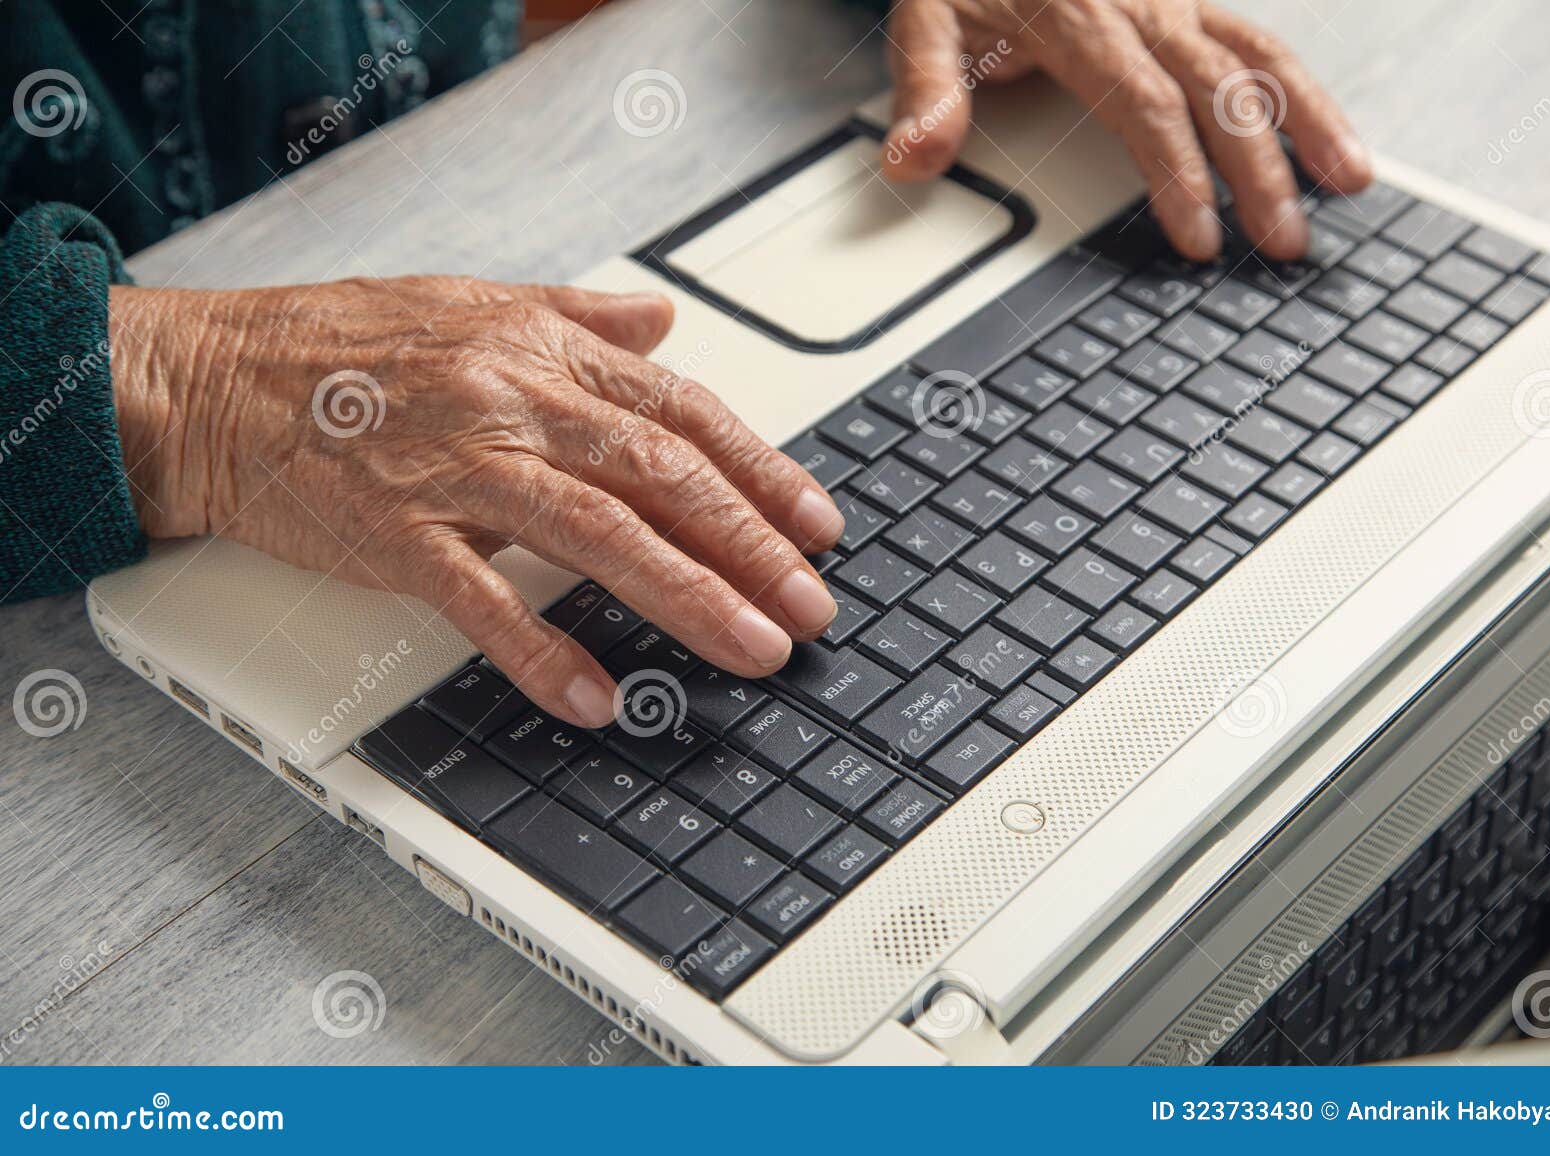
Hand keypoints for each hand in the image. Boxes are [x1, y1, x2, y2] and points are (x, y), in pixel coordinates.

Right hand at [106, 277, 842, 727]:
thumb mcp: (474, 301)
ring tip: (752, 648)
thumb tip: (661, 323)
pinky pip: (482, 599)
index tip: (818, 525)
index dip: (763, 472)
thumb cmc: (339, 348)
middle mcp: (513, 403)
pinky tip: (595, 695)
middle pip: (662, 478)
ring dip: (688, 597)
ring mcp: (456, 470)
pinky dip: (541, 650)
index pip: (683, 413)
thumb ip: (578, 318)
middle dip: (752, 547)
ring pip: (599, 534)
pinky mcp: (394, 533)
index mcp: (541, 350)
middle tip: (811, 606)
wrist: (209, 381)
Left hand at [881, 0, 1373, 260]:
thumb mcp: (924, 18)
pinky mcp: (1193, 2)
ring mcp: (1177, 2)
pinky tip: (1333, 136)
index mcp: (1082, 21)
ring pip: (1260, 59)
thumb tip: (914, 159)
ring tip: (1352, 182)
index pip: (1144, 105)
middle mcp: (1145, 8)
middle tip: (1283, 241)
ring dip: (1310, 123)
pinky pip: (1259, 43)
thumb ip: (925, 90)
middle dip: (1261, 171)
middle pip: (1220, 91)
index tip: (1199, 235)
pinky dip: (1301, 92)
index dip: (1178, 173)